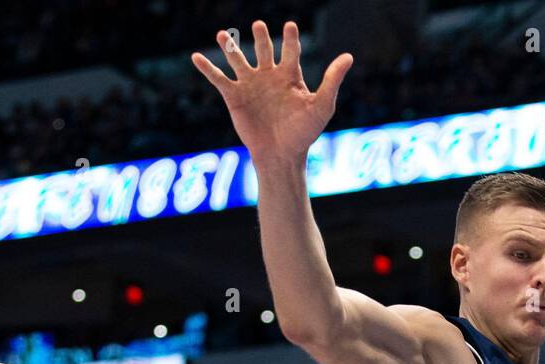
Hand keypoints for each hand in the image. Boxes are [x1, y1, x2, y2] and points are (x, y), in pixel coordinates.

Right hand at [191, 20, 352, 167]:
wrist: (281, 156)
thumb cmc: (304, 133)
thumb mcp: (322, 106)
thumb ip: (332, 80)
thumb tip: (348, 56)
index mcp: (289, 76)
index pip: (290, 50)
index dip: (290, 38)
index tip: (290, 26)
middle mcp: (268, 77)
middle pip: (264, 49)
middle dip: (261, 38)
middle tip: (258, 25)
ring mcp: (250, 85)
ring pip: (238, 60)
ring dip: (230, 47)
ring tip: (224, 35)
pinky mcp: (234, 97)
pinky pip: (218, 78)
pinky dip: (206, 68)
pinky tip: (196, 57)